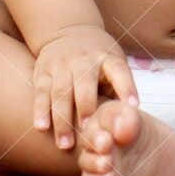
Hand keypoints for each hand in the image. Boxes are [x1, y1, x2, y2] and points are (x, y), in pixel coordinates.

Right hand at [32, 25, 138, 149]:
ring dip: (62, 119)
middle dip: (85, 109)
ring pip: (61, 92)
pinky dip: (40, 109)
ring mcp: (62, 63)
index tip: (134, 106)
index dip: (127, 87)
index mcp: (107, 58)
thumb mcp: (114, 63)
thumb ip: (119, 88)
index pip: (119, 71)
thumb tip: (130, 120)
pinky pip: (41, 91)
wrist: (68, 30)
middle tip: (87, 133)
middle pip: (85, 84)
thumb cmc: (99, 59)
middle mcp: (85, 59)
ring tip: (64, 144)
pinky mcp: (43, 70)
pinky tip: (41, 127)